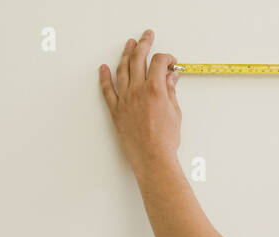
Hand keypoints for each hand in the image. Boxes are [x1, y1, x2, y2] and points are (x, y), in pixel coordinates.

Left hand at [98, 28, 180, 173]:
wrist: (153, 159)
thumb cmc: (166, 140)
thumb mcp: (174, 112)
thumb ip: (170, 92)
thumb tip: (170, 79)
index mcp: (155, 89)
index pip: (159, 62)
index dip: (167, 58)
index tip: (171, 63)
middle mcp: (138, 91)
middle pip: (139, 59)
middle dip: (144, 44)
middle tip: (147, 36)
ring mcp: (125, 100)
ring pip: (122, 70)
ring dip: (125, 54)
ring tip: (129, 44)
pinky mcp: (116, 111)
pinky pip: (107, 91)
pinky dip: (105, 78)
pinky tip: (103, 68)